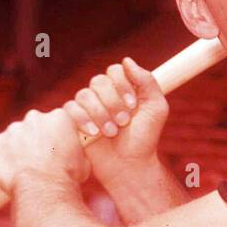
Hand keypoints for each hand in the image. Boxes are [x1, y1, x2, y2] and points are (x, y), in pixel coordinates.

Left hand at [0, 107, 90, 193]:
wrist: (43, 189)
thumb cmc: (67, 176)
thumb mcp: (83, 160)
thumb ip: (73, 149)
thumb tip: (70, 153)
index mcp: (59, 117)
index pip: (57, 122)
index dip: (57, 138)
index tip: (58, 151)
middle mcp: (34, 117)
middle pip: (34, 126)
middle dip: (36, 140)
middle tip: (41, 160)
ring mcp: (13, 129)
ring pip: (15, 137)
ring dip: (19, 149)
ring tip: (27, 170)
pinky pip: (0, 149)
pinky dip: (4, 159)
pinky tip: (14, 173)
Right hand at [64, 57, 168, 180]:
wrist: (130, 165)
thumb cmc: (145, 138)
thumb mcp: (156, 108)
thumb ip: (147, 82)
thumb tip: (127, 61)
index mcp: (122, 88)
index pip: (115, 71)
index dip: (122, 85)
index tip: (133, 105)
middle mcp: (104, 94)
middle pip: (99, 81)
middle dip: (113, 103)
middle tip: (124, 122)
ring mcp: (88, 107)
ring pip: (84, 95)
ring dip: (100, 114)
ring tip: (112, 132)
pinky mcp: (74, 120)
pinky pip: (70, 109)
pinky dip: (82, 119)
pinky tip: (94, 133)